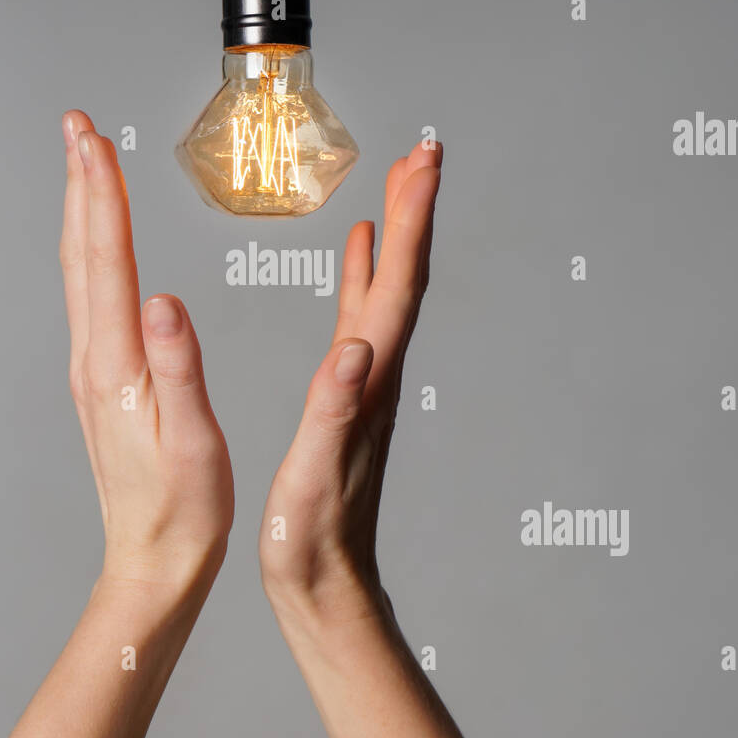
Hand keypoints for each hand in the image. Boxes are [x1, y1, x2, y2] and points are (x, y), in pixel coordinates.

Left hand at [0, 110, 232, 737]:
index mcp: (117, 367)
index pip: (107, 260)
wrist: (153, 561)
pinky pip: (90, 295)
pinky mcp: (103, 381)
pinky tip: (100, 241)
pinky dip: (93, 249)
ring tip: (87, 164)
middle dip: (82, 183)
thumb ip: (178, 369)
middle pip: (82, 253)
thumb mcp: (193, 443)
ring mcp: (93, 370)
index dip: (102, 193)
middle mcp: (94, 361)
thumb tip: (163, 299)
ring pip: (81, 271)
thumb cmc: (182, 509)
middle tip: (78, 126)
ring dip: (83, 210)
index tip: (95, 138)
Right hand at [258, 138, 472, 737]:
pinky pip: (360, 315)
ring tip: (394, 185)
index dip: (411, 222)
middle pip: (403, 277)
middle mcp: (376, 373)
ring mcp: (364, 381)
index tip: (423, 162)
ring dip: (393, 234)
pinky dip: (361, 275)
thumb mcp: (316, 477)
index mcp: (368, 384)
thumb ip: (333, 412)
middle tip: (420, 153)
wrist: (327, 584)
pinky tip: (354, 255)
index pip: (398, 288)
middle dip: (413, 211)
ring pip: (385, 290)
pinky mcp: (347, 394)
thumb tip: (354, 346)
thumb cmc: (314, 538)